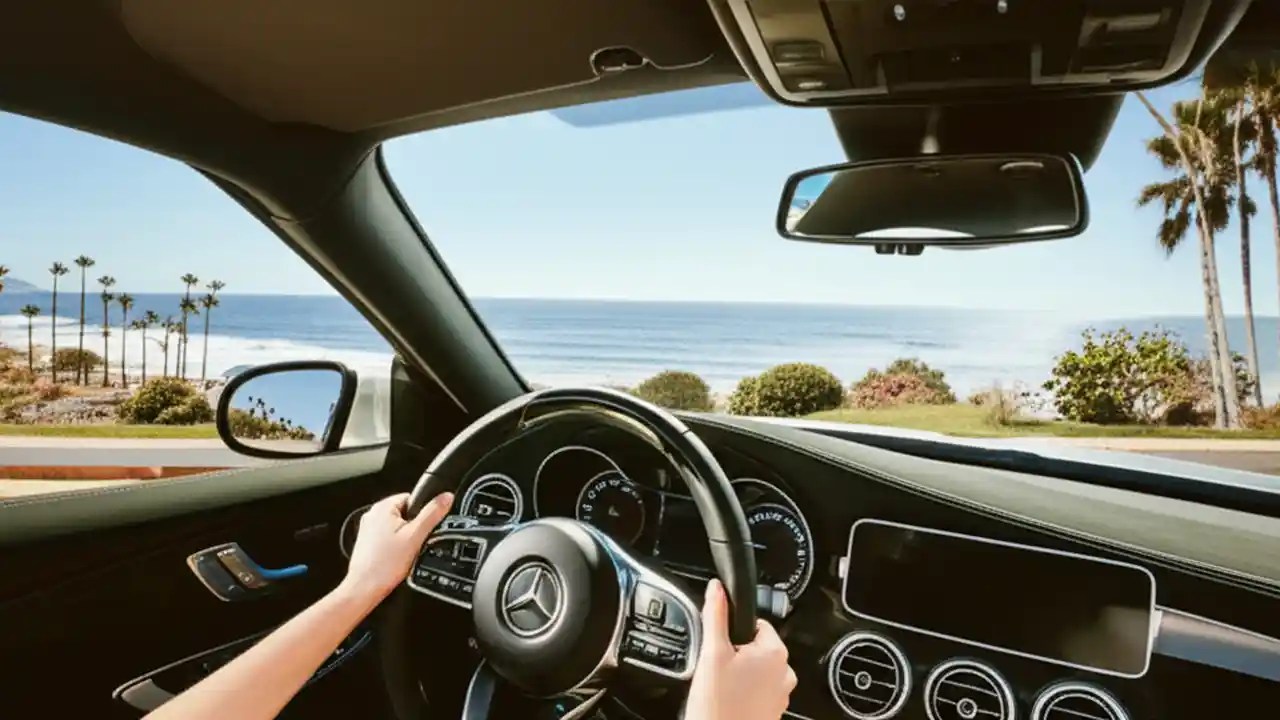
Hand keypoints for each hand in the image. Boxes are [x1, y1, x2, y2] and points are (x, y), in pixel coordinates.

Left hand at [340, 492, 453, 601]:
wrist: (364, 588)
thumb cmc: (384, 565)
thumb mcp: (415, 536)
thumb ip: (432, 514)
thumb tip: (446, 498)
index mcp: (383, 506)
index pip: (412, 498)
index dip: (422, 513)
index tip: (423, 528)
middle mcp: (373, 514)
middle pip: (405, 513)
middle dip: (413, 528)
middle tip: (413, 543)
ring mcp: (368, 528)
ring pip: (397, 527)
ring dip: (403, 538)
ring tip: (402, 553)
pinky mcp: (367, 541)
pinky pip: (388, 538)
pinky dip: (394, 546)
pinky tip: (394, 558)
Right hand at [685, 579, 796, 719]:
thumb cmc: (718, 707)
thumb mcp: (712, 653)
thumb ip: (716, 615)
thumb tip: (718, 589)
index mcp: (775, 652)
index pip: (756, 624)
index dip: (734, 633)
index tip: (721, 647)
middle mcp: (785, 673)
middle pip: (756, 648)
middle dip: (736, 655)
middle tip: (718, 670)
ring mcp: (780, 695)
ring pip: (756, 671)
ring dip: (739, 675)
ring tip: (722, 688)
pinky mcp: (772, 712)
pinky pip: (757, 692)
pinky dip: (743, 694)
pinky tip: (728, 701)